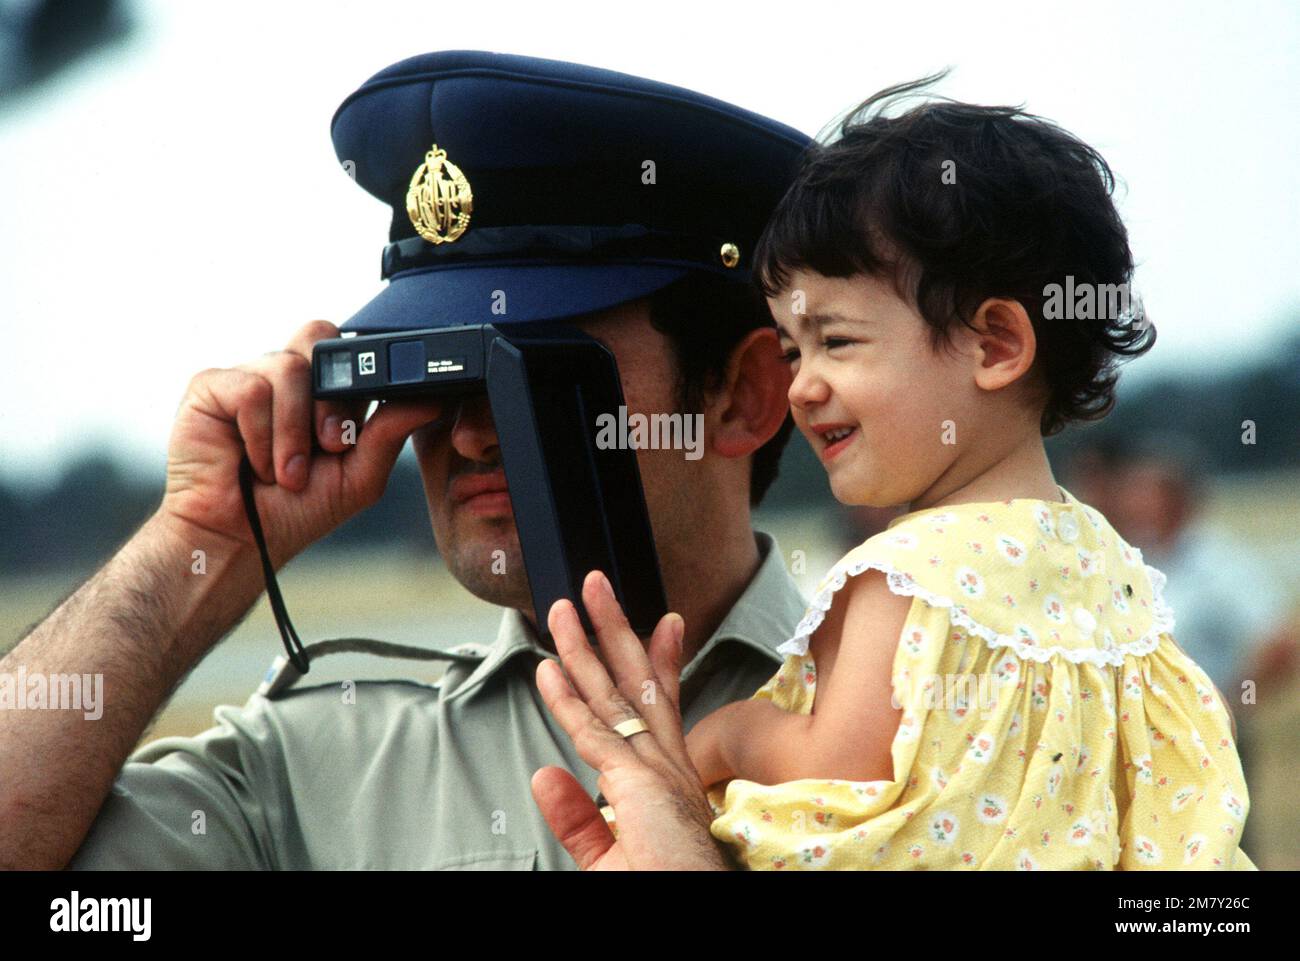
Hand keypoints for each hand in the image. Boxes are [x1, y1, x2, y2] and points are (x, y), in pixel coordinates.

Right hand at [159, 320, 443, 565]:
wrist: (241, 540)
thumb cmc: (296, 509)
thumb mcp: (359, 475)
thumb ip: (391, 432)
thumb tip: (432, 399)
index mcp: (324, 390)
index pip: (353, 352)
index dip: (364, 378)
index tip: (362, 427)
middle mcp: (288, 376)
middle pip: (319, 335)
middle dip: (332, 397)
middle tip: (331, 447)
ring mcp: (250, 377)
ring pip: (289, 366)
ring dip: (294, 431)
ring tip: (286, 472)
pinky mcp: (212, 387)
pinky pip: (251, 388)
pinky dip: (260, 434)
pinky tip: (254, 463)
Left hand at [530, 570, 730, 869]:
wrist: (690, 903)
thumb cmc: (665, 887)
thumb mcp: (610, 854)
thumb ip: (577, 817)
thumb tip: (545, 776)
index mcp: (669, 778)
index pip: (662, 704)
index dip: (660, 659)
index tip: (662, 622)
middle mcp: (666, 764)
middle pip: (638, 681)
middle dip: (614, 629)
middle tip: (597, 586)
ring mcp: (654, 770)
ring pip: (615, 693)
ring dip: (585, 644)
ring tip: (566, 605)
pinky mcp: (637, 785)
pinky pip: (594, 732)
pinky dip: (568, 698)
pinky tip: (550, 668)